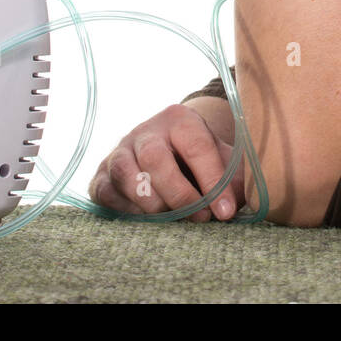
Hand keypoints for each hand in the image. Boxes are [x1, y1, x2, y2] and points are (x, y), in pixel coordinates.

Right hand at [87, 99, 245, 221]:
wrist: (162, 152)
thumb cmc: (197, 161)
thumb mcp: (220, 160)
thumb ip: (235, 178)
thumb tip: (239, 204)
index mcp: (180, 120)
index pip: (196, 145)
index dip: (212, 180)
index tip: (225, 211)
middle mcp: (147, 131)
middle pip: (155, 158)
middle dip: (179, 194)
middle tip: (200, 218)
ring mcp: (120, 151)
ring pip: (126, 174)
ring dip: (151, 204)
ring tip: (172, 220)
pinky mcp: (101, 173)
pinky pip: (106, 191)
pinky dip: (125, 210)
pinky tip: (146, 220)